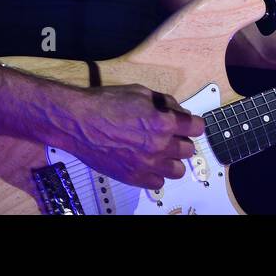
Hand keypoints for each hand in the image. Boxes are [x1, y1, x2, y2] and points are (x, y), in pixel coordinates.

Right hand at [61, 84, 205, 188]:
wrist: (78, 122)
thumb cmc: (106, 103)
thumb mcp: (141, 92)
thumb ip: (165, 102)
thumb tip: (179, 112)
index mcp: (163, 122)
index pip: (197, 127)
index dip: (192, 123)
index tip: (188, 123)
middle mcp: (159, 146)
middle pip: (189, 150)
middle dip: (182, 140)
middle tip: (171, 135)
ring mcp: (146, 164)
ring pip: (178, 170)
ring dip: (173, 160)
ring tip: (161, 152)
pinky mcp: (133, 177)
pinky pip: (158, 183)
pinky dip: (156, 174)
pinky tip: (148, 163)